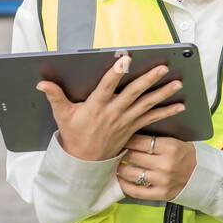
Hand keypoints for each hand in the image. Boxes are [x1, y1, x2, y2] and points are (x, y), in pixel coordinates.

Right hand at [36, 54, 185, 161]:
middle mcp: (113, 112)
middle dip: (148, 80)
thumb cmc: (74, 134)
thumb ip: (55, 96)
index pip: (106, 86)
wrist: (85, 162)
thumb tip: (42, 83)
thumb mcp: (62, 115)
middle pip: (133, 93)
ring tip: (178, 83)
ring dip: (163, 93)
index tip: (124, 60)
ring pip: (147, 104)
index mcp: (96, 106)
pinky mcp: (133, 128)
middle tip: (162, 68)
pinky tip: (181, 105)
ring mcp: (125, 121)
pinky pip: (152, 118)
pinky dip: (167, 112)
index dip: (115, 73)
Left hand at [117, 134, 196, 201]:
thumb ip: (157, 137)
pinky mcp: (160, 194)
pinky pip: (136, 191)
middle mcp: (165, 164)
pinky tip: (121, 180)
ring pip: (130, 173)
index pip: (140, 141)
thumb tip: (133, 130)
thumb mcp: (176, 140)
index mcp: (170, 147)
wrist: (202, 175)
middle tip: (117, 150)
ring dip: (120, 168)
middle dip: (122, 152)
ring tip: (117, 164)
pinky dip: (125, 186)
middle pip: (132, 156)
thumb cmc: (185, 155)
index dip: (127, 139)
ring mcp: (162, 181)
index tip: (121, 138)